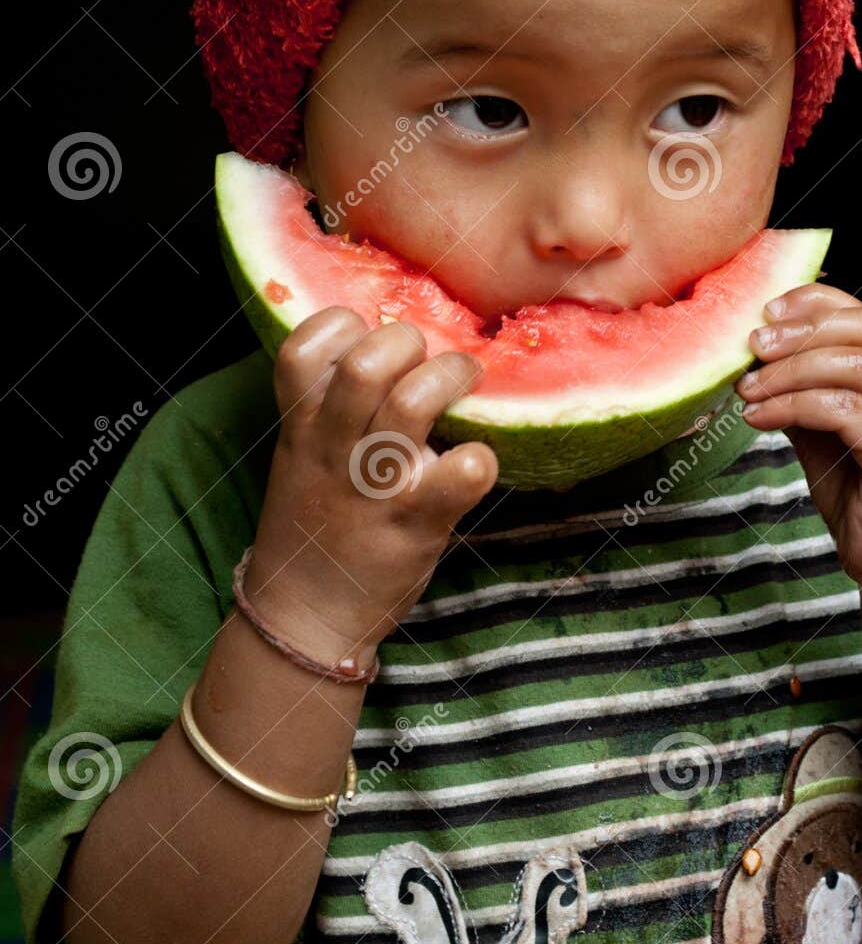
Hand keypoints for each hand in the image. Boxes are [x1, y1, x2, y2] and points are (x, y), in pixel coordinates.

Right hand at [243, 306, 498, 666]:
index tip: (368, 334)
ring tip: (465, 382)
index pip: (302, 347)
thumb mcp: (301, 456)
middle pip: (365, 364)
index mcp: (301, 426)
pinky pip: (459, 474)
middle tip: (430, 357)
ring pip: (413, 403)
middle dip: (407, 342)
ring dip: (451, 378)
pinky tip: (478, 458)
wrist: (305, 618)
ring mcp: (374, 486)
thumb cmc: (316, 523)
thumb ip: (329, 405)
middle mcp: (333, 449)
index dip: (341, 325)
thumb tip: (385, 343)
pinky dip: (479, 458)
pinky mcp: (415, 523)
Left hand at [734, 283, 861, 595]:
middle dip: (800, 332)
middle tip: (752, 346)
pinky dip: (793, 406)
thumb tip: (758, 352)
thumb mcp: (831, 432)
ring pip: (851, 365)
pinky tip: (760, 418)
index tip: (767, 311)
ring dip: (789, 372)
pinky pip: (844, 409)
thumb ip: (809, 390)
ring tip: (748, 389)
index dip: (816, 304)